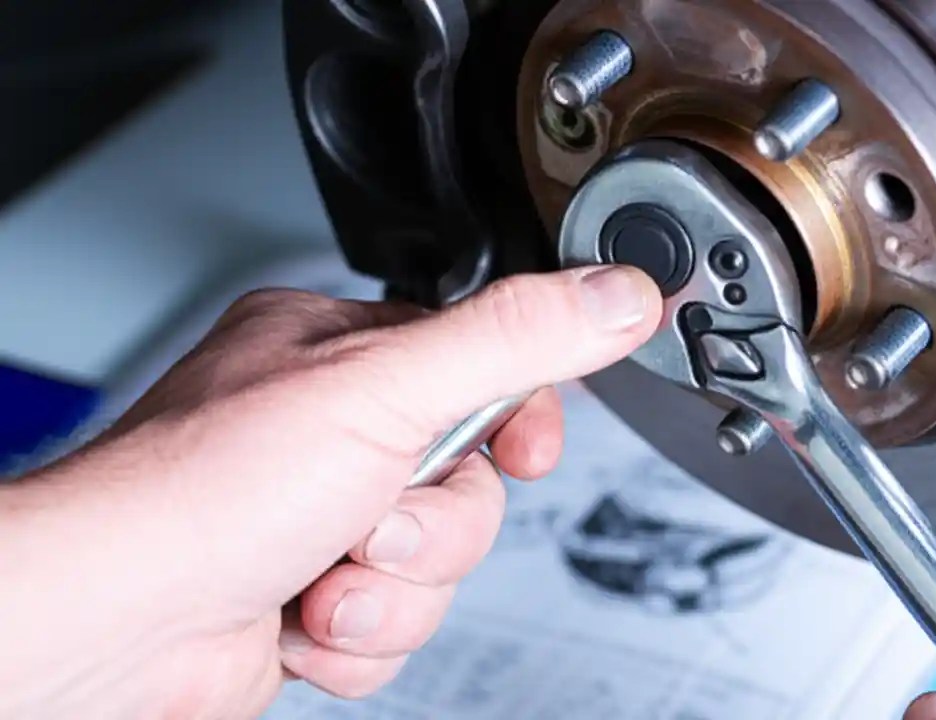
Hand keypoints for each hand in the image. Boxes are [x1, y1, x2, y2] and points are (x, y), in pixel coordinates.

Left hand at [0, 267, 659, 718]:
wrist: (113, 625)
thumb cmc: (201, 490)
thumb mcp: (386, 386)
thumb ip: (515, 338)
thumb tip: (617, 294)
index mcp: (341, 352)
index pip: (481, 365)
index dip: (518, 417)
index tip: (528, 449)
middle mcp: (330, 431)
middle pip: (471, 483)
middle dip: (433, 525)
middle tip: (376, 519)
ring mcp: (319, 518)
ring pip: (437, 564)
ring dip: (393, 589)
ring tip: (326, 574)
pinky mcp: (312, 596)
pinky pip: (395, 625)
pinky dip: (360, 637)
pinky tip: (301, 617)